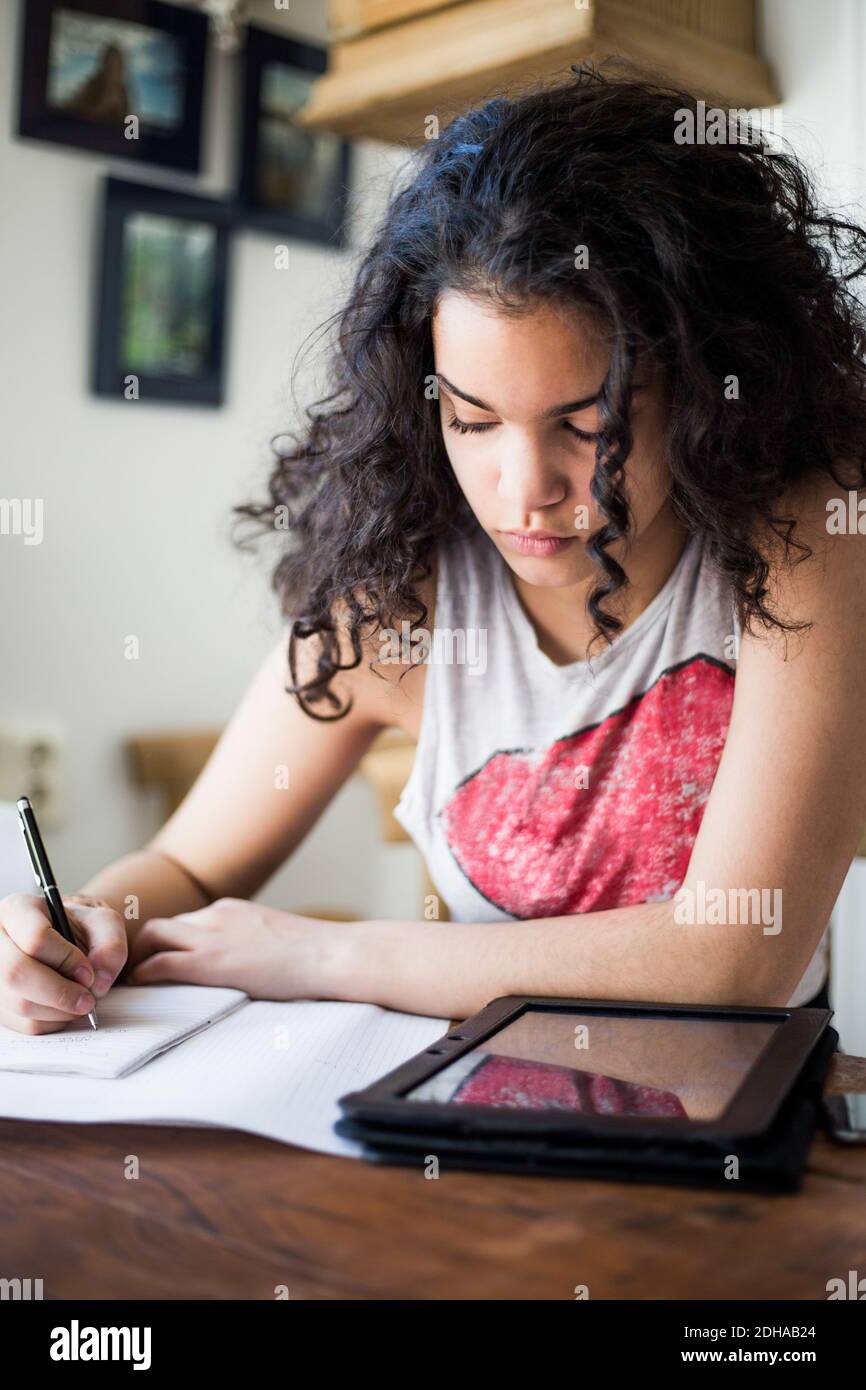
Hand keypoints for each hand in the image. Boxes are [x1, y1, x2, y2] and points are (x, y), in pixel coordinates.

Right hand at [0, 892, 127, 1034]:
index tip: (88, 972)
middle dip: (60, 993)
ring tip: (81, 1001)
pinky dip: (52, 1022)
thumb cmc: (79, 929)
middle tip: (88, 1000)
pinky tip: (65, 1008)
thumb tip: (98, 982)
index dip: (67, 960)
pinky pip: (23, 1023)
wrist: (64, 942)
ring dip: (59, 1011)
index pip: (35, 938)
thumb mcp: (103, 924)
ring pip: (20, 1003)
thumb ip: (110, 946)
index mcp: (18, 910)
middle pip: (16, 973)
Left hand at [124, 897, 340, 1000]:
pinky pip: (162, 962)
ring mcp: (212, 935)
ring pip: (153, 936)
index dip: (166, 943)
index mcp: (232, 910)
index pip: (185, 923)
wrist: (330, 954)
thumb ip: (251, 945)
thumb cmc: (315, 955)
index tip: (158, 962)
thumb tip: (247, 966)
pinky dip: (145, 974)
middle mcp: (216, 915)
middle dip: (143, 948)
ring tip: (131, 984)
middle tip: (135, 975)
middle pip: (162, 925)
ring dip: (138, 959)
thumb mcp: (275, 939)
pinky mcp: (211, 961)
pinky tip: (140, 989)